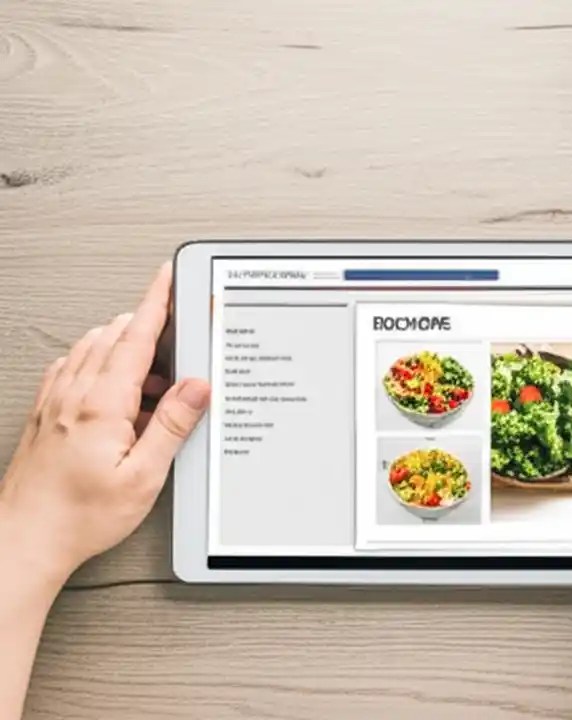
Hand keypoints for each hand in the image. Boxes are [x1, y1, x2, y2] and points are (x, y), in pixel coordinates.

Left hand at [0, 263, 210, 584]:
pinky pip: (70, 369)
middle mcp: (73, 396)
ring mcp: (54, 403)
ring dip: (122, 347)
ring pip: (89, 349)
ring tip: (151, 381)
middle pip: (112, 336)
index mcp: (101, 405)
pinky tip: (110, 389)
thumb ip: (172, 425)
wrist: (25, 539)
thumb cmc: (80, 516)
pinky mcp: (44, 414)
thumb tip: (197, 387)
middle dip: (145, 326)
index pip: (133, 338)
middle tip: (176, 337)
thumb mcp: (144, 476)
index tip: (167, 277)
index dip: (154, 303)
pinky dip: (96, 364)